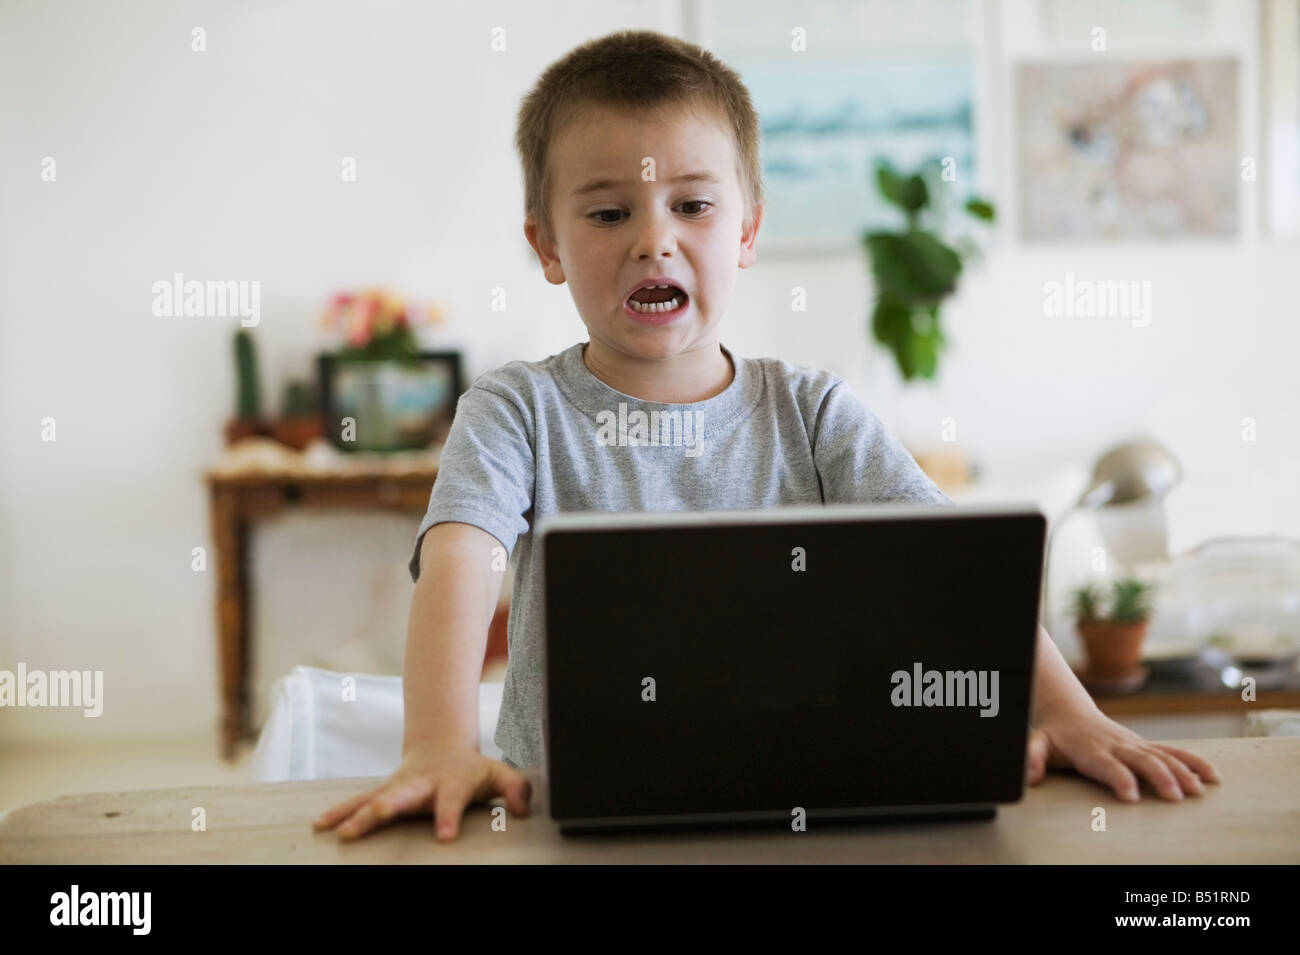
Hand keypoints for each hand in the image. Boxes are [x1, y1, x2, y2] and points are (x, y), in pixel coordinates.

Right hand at [312, 745, 532, 840]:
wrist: (441, 746)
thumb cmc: (472, 769)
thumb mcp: (499, 774)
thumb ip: (516, 789)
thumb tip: (523, 809)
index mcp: (451, 781)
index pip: (451, 800)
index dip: (448, 816)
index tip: (444, 836)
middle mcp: (421, 783)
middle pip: (405, 794)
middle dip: (391, 804)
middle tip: (378, 814)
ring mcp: (399, 785)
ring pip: (375, 798)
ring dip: (357, 814)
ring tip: (340, 832)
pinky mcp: (382, 791)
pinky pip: (358, 802)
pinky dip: (340, 812)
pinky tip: (321, 825)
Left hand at [1025, 703, 1220, 801]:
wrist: (1070, 713)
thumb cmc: (1055, 735)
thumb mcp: (1037, 742)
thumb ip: (1033, 757)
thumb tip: (1030, 777)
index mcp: (1090, 748)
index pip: (1106, 765)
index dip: (1119, 778)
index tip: (1131, 796)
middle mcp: (1116, 745)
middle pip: (1141, 760)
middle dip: (1159, 777)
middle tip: (1175, 797)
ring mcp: (1134, 744)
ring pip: (1162, 756)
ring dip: (1182, 772)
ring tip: (1199, 791)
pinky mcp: (1145, 746)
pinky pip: (1173, 752)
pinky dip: (1193, 762)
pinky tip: (1212, 776)